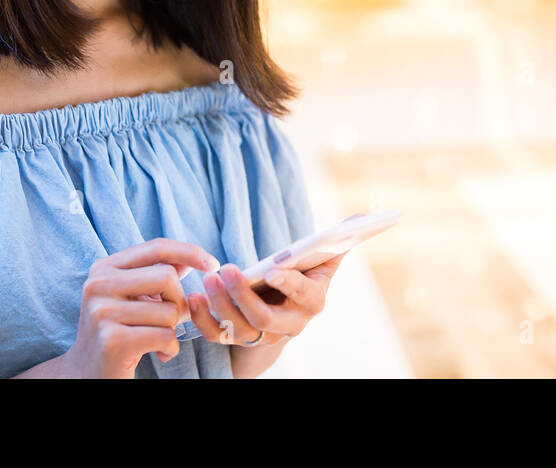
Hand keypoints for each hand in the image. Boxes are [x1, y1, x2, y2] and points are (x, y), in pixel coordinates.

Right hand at [60, 237, 218, 377]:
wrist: (86, 374)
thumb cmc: (118, 332)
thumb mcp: (132, 297)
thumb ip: (157, 275)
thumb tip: (191, 257)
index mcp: (104, 268)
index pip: (156, 248)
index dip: (188, 252)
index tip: (213, 264)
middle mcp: (98, 285)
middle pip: (167, 277)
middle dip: (179, 301)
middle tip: (171, 321)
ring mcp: (102, 313)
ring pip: (169, 310)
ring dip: (173, 329)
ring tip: (156, 339)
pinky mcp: (113, 341)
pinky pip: (165, 336)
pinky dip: (171, 348)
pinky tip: (159, 354)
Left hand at [186, 251, 346, 348]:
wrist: (285, 309)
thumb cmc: (305, 276)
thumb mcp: (322, 260)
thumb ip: (338, 240)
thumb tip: (360, 219)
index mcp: (313, 302)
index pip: (305, 296)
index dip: (290, 284)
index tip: (272, 269)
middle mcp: (289, 324)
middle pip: (266, 318)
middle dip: (244, 296)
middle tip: (227, 270)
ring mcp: (262, 335)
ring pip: (239, 328)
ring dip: (221, 304)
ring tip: (207, 279)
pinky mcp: (238, 337)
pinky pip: (218, 335)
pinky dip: (204, 319)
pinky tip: (195, 297)